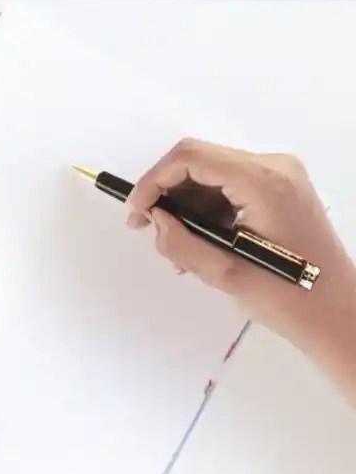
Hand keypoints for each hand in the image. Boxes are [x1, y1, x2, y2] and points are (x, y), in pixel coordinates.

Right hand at [125, 139, 355, 401]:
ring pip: (212, 175)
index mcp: (264, 181)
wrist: (341, 315)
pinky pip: (231, 188)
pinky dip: (208, 210)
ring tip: (178, 248)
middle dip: (167, 194)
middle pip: (200, 162)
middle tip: (148, 230)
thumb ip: (181, 242)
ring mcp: (282, 177)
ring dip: (186, 206)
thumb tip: (156, 217)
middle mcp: (275, 167)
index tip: (137, 213)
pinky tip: (201, 243)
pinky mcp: (283, 190)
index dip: (154, 180)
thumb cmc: (289, 298)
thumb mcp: (226, 274)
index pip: (191, 157)